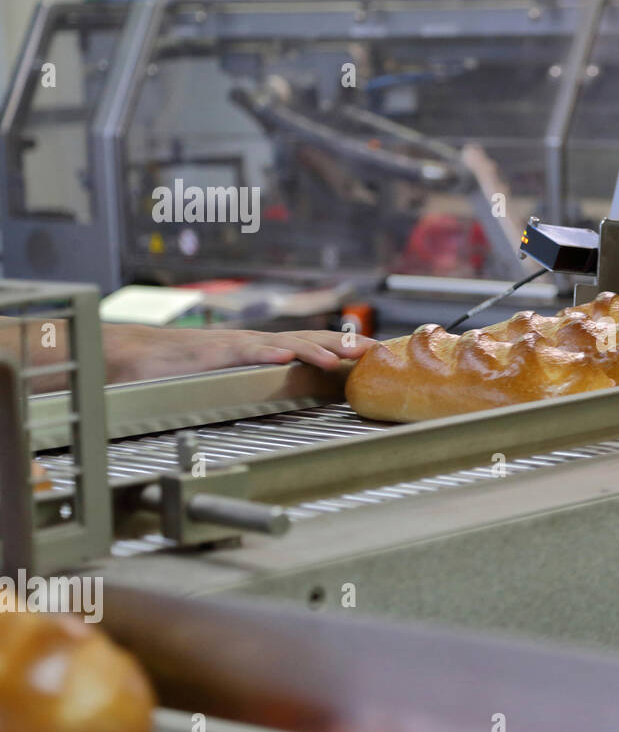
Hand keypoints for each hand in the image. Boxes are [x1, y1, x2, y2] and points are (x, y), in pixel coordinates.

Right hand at [102, 325, 376, 383]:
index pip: (311, 345)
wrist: (132, 359)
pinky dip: (263, 353)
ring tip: (341, 355)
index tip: (375, 354)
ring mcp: (233, 347)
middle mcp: (253, 344)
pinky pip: (241, 352)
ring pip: (281, 343)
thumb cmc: (180, 372)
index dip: (343, 347)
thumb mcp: (231, 380)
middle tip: (373, 350)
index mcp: (261, 351)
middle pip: (306, 338)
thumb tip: (292, 392)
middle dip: (341, 343)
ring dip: (313, 348)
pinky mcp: (209, 355)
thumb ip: (260, 383)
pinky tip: (283, 356)